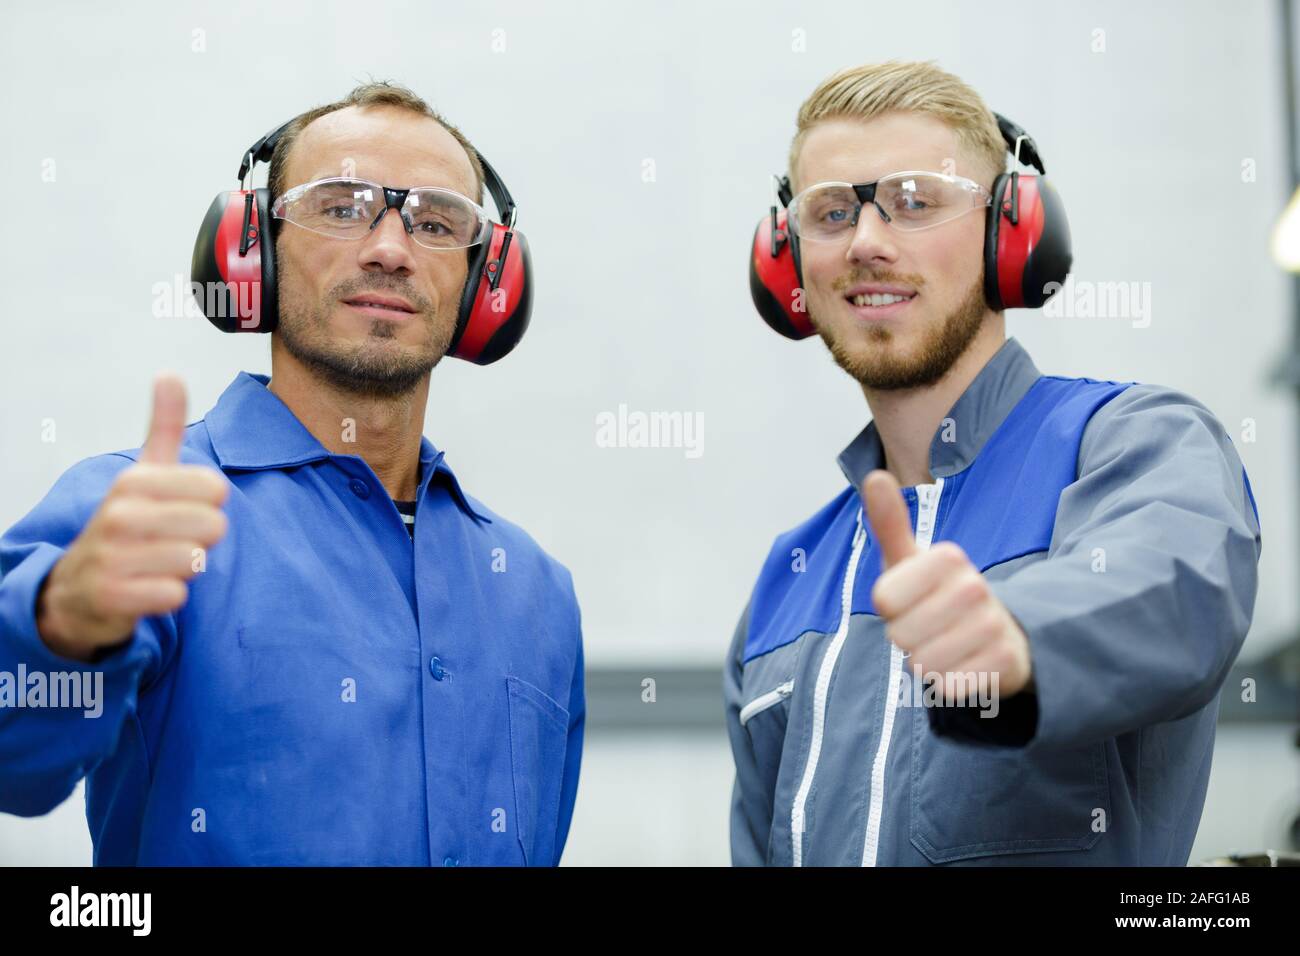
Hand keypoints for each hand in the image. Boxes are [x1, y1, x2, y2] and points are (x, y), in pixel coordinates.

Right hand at [36, 374, 228, 661]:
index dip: (208, 505)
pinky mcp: (113, 597)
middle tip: (170, 541)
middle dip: (201, 539)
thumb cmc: (128, 525)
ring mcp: (112, 556)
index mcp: (134, 481)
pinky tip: (147, 588)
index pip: (216, 489)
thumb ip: (163, 426)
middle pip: (214, 526)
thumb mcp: (143, 473)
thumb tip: (169, 372)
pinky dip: (170, 596)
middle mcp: (118, 514)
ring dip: (186, 569)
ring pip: (196, 561)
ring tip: (158, 564)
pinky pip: (176, 595)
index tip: (179, 510)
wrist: (78, 587)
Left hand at [863, 469, 1032, 702]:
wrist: (998, 635)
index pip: (884, 599)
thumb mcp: (910, 560)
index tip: (909, 600)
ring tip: (944, 644)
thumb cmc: (938, 596)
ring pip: (924, 662)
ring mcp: (994, 623)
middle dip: (906, 638)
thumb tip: (874, 476)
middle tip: (928, 627)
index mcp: (948, 557)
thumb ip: (890, 523)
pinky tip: (963, 665)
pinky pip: (949, 685)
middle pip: (900, 635)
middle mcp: (975, 585)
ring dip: (925, 662)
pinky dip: (947, 683)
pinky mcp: (1005, 662)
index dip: (889, 608)